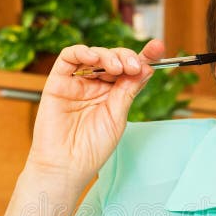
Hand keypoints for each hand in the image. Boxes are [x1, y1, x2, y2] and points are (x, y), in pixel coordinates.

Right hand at [25, 40, 164, 181]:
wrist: (67, 166)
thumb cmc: (92, 148)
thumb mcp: (118, 117)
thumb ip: (128, 90)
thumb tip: (146, 67)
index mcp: (113, 95)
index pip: (130, 70)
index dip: (144, 57)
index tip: (157, 48)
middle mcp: (96, 86)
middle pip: (113, 59)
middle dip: (126, 57)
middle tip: (133, 67)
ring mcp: (77, 83)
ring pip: (94, 55)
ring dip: (108, 55)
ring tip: (117, 67)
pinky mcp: (58, 82)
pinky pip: (68, 57)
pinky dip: (82, 52)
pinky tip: (94, 58)